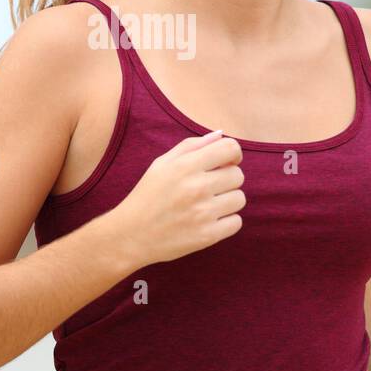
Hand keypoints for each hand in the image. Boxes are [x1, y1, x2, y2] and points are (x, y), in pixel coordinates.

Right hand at [111, 129, 244, 269]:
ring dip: (228, 200)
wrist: (131, 235)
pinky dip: (227, 221)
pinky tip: (210, 220)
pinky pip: (236, 222)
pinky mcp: (207, 236)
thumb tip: (221, 135)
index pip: (230, 149)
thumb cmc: (147, 195)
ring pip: (239, 198)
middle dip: (227, 178)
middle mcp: (196, 187)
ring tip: (208, 204)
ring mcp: (203, 213)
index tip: (226, 162)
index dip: (233, 154)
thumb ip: (192, 145)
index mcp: (185, 166)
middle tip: (210, 187)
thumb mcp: (162, 164)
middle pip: (238, 174)